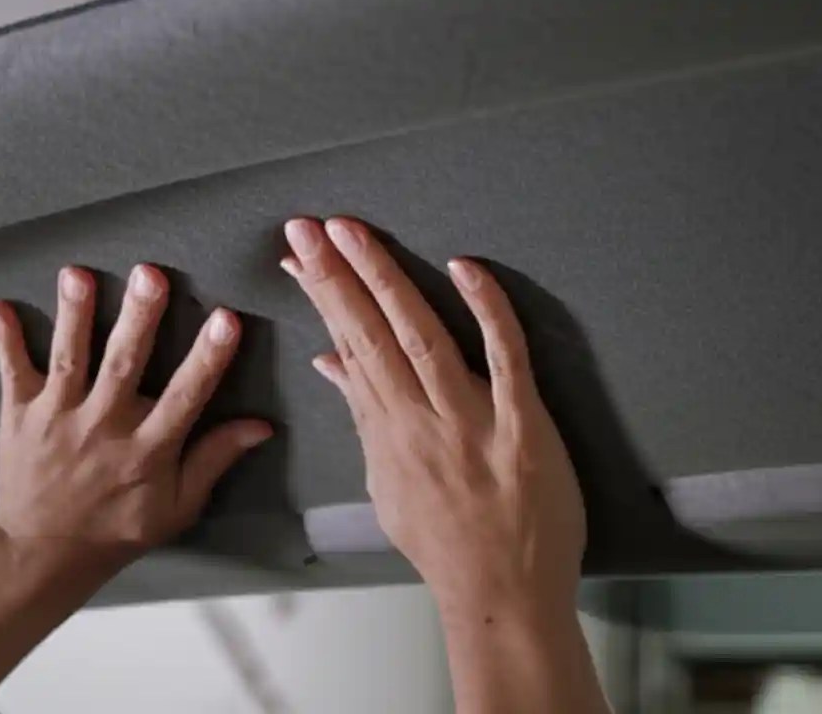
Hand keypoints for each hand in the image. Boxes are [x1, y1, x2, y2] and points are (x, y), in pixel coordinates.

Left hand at [0, 264, 272, 572]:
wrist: (43, 551)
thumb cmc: (118, 527)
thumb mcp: (177, 507)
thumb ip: (214, 460)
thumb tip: (260, 425)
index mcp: (147, 449)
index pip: (184, 397)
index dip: (206, 359)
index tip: (226, 319)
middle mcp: (103, 427)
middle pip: (123, 365)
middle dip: (137, 319)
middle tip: (150, 275)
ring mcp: (58, 418)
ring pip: (69, 359)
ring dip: (74, 316)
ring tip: (78, 275)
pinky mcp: (20, 414)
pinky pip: (12, 371)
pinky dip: (5, 340)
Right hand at [281, 217, 585, 617]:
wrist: (501, 594)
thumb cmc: (444, 542)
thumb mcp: (386, 482)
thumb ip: (363, 416)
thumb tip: (330, 363)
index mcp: (386, 432)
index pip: (345, 347)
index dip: (321, 295)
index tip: (298, 254)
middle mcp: (419, 421)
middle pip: (370, 335)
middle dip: (335, 275)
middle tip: (308, 226)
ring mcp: (471, 421)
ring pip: (421, 337)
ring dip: (385, 280)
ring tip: (354, 234)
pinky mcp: (523, 426)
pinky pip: (504, 359)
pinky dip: (485, 311)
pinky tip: (463, 268)